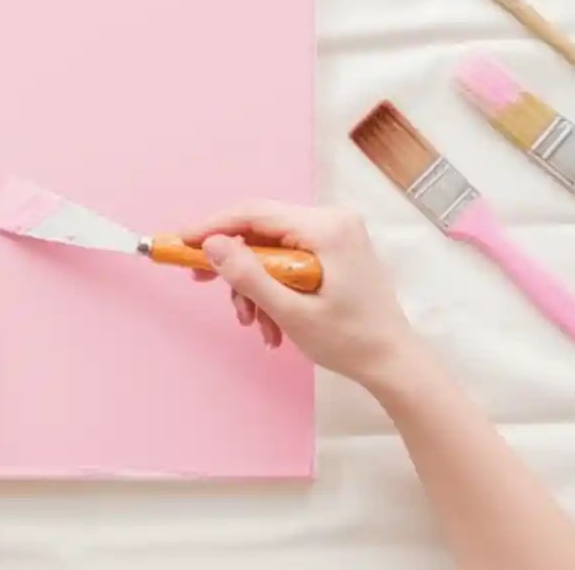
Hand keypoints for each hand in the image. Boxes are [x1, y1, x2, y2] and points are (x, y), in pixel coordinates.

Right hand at [183, 201, 416, 384]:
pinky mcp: (335, 248)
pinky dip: (274, 288)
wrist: (393, 362)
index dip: (213, 226)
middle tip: (203, 285)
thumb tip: (212, 244)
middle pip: (261, 229)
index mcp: (326, 227)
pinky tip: (274, 323)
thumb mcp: (291, 312)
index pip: (255, 213)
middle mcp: (332, 220)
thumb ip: (249, 276)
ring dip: (256, 286)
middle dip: (235, 265)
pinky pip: (289, 259)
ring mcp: (336, 233)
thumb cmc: (349, 341)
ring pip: (272, 247)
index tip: (181, 242)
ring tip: (256, 325)